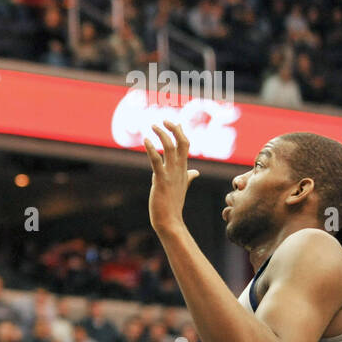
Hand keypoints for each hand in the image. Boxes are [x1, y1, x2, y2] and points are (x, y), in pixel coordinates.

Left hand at [145, 120, 198, 234]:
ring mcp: (171, 174)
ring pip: (171, 148)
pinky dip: (152, 149)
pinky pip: (157, 161)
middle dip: (174, 129)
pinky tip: (146, 140)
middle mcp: (179, 169)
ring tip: (153, 126)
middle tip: (164, 120)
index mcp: (184, 170)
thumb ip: (188, 177)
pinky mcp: (161, 180)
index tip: (175, 123)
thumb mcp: (182, 187)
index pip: (186, 146)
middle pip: (181, 143)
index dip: (181, 133)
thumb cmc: (173, 204)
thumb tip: (195, 172)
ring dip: (162, 135)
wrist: (169, 221)